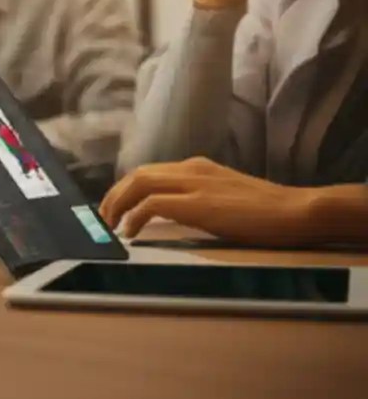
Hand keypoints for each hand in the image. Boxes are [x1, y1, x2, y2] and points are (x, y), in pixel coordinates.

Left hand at [99, 158, 319, 245]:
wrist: (295, 210)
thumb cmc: (265, 210)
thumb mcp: (223, 196)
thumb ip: (197, 197)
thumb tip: (172, 212)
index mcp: (196, 166)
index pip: (148, 172)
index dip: (125, 189)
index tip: (113, 208)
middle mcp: (191, 169)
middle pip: (137, 174)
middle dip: (114, 195)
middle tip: (103, 218)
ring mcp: (194, 183)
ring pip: (139, 183)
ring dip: (118, 204)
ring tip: (110, 225)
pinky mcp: (198, 203)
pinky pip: (152, 204)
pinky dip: (134, 216)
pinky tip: (130, 232)